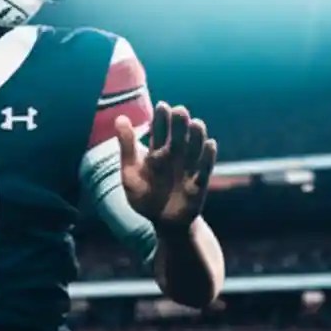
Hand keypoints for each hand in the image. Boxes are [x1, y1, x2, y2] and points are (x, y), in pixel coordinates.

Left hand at [114, 102, 217, 231]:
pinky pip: (205, 169)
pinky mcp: (199, 184)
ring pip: (195, 148)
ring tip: (196, 123)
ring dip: (197, 136)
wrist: (162, 224)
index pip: (160, 130)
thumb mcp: (130, 172)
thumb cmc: (145, 197)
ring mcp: (188, 169)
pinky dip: (208, 157)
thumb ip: (126, 146)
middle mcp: (175, 157)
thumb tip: (120, 117)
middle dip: (180, 124)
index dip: (161, 118)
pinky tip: (210, 144)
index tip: (162, 106)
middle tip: (180, 110)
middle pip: (179, 136)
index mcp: (157, 152)